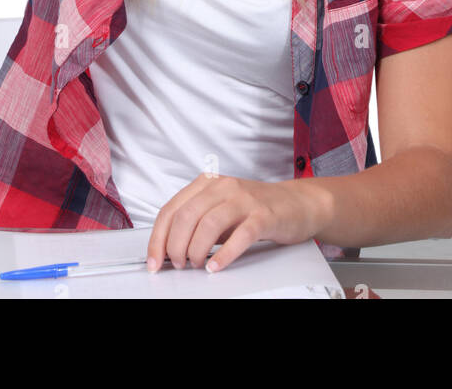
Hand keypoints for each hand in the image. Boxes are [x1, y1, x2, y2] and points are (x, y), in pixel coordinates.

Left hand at [145, 173, 329, 274]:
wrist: (297, 203)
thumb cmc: (255, 209)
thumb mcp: (219, 210)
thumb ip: (196, 223)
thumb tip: (167, 249)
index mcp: (206, 184)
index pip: (171, 209)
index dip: (158, 238)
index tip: (154, 261)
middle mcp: (223, 187)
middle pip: (186, 216)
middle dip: (175, 246)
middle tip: (178, 264)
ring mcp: (244, 199)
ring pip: (209, 223)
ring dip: (196, 249)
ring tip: (197, 265)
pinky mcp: (263, 215)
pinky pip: (241, 234)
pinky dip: (225, 254)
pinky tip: (217, 266)